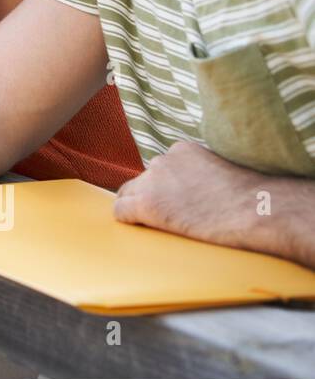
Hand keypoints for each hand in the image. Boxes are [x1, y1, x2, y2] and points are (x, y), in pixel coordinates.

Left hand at [113, 141, 274, 251]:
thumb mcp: (223, 172)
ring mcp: (152, 181)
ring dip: (141, 209)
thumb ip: (202, 174)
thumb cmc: (253, 198)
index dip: (165, 188)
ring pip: (128, 195)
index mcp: (181, 150)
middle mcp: (162, 160)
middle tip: (168, 217)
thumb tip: (199, 192)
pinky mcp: (147, 204)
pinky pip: (121, 211)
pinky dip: (128, 221)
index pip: (159, 169)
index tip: (176, 203)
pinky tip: (143, 228)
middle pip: (141, 181)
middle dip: (149, 197)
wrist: (256, 209)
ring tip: (162, 225)